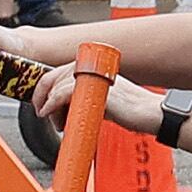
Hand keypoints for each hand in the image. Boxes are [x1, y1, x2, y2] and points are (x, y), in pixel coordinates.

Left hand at [31, 62, 162, 136]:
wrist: (150, 114)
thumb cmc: (131, 111)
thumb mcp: (101, 100)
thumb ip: (83, 98)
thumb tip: (63, 108)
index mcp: (92, 68)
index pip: (59, 72)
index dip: (45, 89)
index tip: (42, 105)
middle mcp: (91, 68)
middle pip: (53, 75)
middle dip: (41, 95)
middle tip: (42, 113)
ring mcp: (93, 77)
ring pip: (55, 84)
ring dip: (48, 105)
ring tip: (56, 123)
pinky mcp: (94, 89)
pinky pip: (63, 93)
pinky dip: (52, 104)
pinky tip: (50, 115)